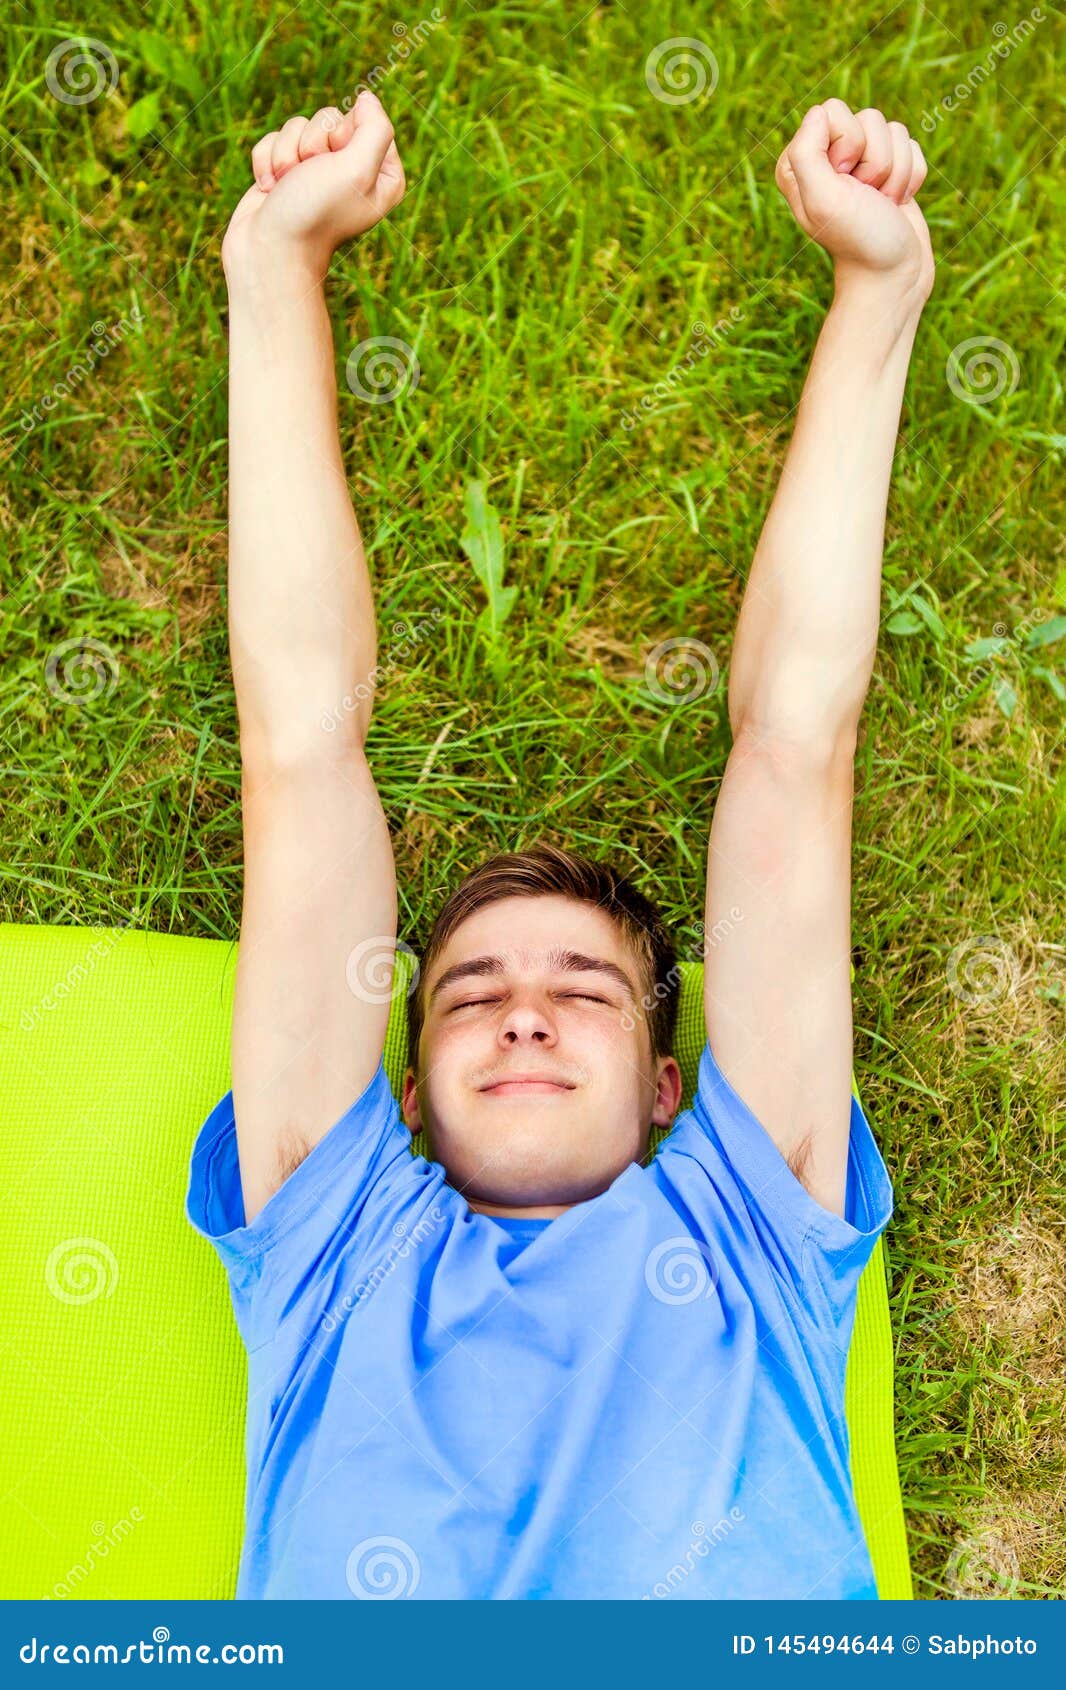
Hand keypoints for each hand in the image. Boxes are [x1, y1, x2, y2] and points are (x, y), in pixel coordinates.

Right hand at [221, 90, 405, 284]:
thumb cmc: (315, 213)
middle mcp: (352, 172)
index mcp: (382, 175)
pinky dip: (267, 161)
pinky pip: (273, 140)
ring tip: (288, 187)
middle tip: (310, 177)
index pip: (366, 119)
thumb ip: (374, 128)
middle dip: (312, 143)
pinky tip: (271, 189)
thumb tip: (366, 98)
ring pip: (297, 126)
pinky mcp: (285, 173)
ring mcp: (316, 172)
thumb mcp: (358, 169)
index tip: (338, 164)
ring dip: (286, 154)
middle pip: (329, 119)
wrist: (268, 250)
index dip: (345, 134)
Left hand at [775, 100, 932, 303]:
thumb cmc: (857, 240)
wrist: (892, 276)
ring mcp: (860, 163)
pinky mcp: (890, 170)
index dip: (847, 143)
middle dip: (875, 159)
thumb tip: (820, 112)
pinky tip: (896, 203)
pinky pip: (912, 146)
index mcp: (799, 161)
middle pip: (868, 117)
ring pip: (894, 130)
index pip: (831, 111)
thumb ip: (808, 152)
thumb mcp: (823, 198)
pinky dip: (911, 177)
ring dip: (895, 172)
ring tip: (880, 203)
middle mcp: (827, 157)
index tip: (844, 182)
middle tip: (865, 196)